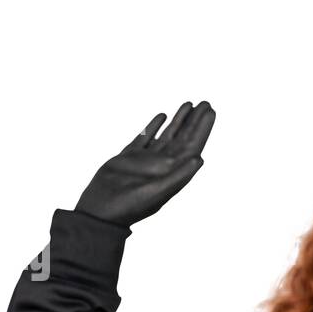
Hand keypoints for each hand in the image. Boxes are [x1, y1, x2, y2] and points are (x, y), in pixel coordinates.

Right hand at [75, 101, 215, 226]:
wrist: (101, 209)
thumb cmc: (130, 205)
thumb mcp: (158, 191)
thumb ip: (179, 176)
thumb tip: (200, 159)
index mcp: (173, 172)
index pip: (193, 146)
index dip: (202, 129)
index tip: (210, 111)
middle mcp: (163, 165)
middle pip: (183, 137)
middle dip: (195, 120)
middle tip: (206, 103)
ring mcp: (146, 159)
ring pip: (167, 135)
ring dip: (179, 120)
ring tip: (189, 104)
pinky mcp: (129, 156)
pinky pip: (145, 137)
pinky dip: (154, 126)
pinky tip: (162, 116)